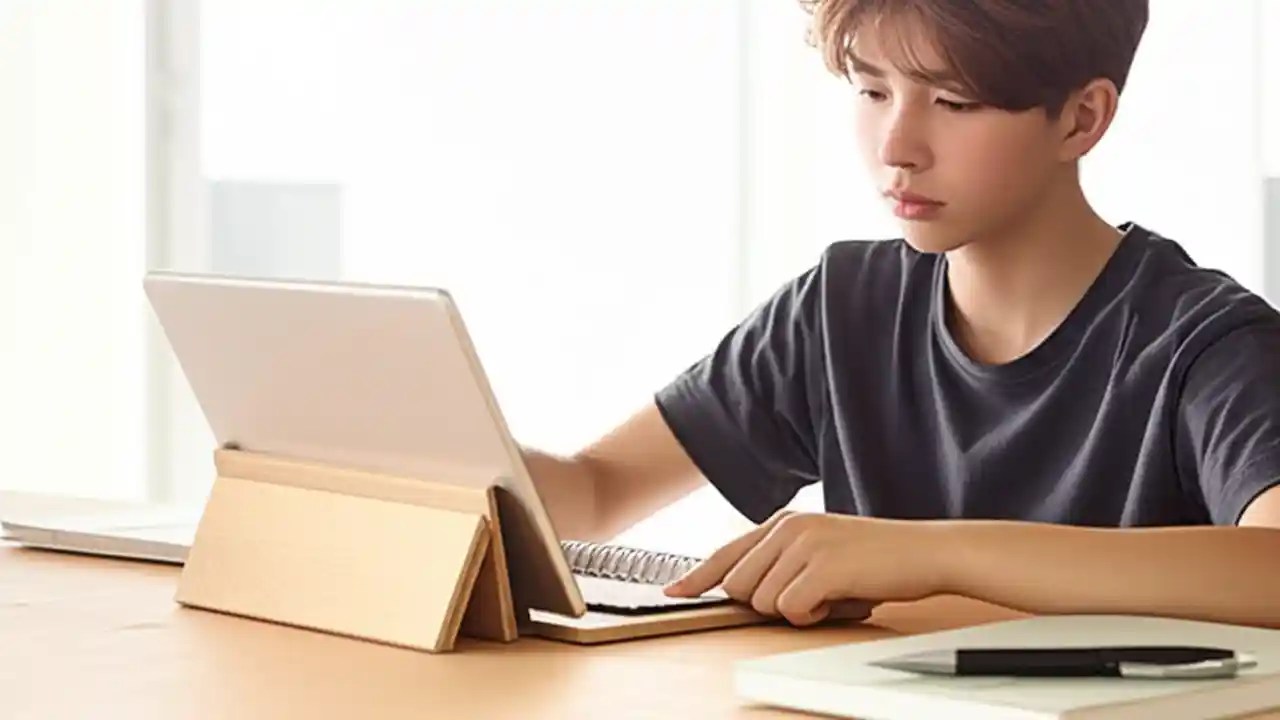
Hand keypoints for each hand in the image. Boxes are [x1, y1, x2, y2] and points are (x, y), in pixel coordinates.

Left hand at [663, 511, 944, 626]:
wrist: (927, 552)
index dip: (697, 577)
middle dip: (767, 603)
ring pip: (762, 601)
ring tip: (832, 593)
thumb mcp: (822, 553)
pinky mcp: (821, 566)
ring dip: (796, 610)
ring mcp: (803, 544)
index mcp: (785, 522)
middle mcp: (788, 527)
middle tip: (812, 596)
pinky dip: (814, 615)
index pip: (727, 553)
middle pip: (738, 585)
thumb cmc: (878, 561)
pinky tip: (840, 598)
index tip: (675, 592)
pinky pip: (790, 610)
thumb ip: (783, 564)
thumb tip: (747, 593)